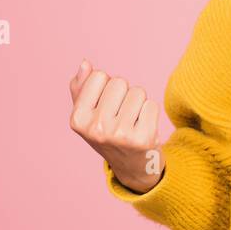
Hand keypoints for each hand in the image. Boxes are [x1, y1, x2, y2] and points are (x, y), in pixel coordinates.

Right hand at [68, 59, 163, 193]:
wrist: (132, 166)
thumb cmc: (109, 133)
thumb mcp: (88, 114)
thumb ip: (82, 88)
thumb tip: (85, 63)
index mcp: (77, 119)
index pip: (100, 76)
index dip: (107, 86)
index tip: (106, 105)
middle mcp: (96, 128)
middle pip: (120, 82)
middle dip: (124, 93)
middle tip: (122, 115)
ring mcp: (120, 135)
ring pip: (138, 92)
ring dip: (139, 103)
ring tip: (133, 121)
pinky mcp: (143, 139)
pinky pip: (152, 105)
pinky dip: (150, 113)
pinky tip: (144, 128)